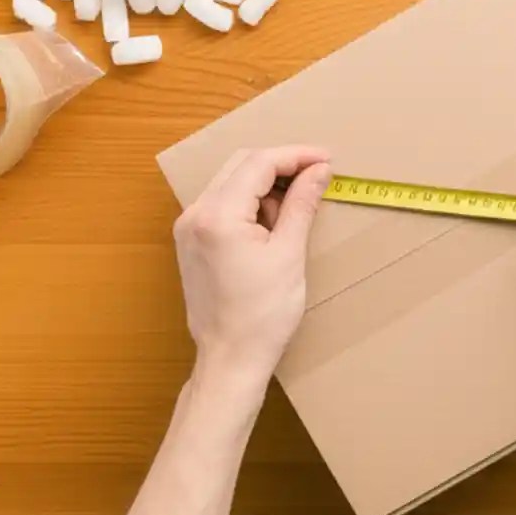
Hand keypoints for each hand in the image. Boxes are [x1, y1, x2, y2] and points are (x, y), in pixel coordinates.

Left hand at [172, 146, 331, 385]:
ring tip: (298, 207)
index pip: (259, 163)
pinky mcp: (191, 241)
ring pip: (232, 181)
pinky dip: (251, 202)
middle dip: (282, 165)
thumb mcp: (289, 254)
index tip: (326, 158)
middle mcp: (195, 215)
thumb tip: (318, 171)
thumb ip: (301, 204)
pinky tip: (275, 221)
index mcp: (217, 216)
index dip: (296, 156)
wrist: (231, 359)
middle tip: (318, 174)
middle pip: (242, 164)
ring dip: (267, 184)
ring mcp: (189, 227)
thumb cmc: (261, 317)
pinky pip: (223, 203)